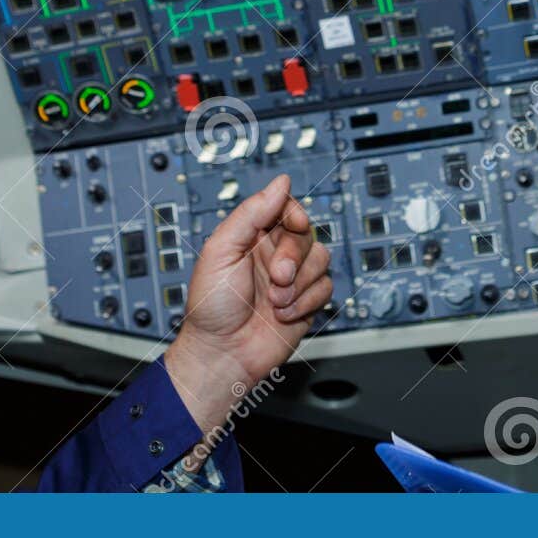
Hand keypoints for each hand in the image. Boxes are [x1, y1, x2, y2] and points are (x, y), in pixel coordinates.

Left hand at [163, 175, 331, 435]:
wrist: (222, 354)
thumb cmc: (212, 306)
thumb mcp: (221, 250)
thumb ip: (251, 213)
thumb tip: (281, 183)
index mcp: (252, 236)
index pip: (285, 209)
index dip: (294, 213)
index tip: (294, 223)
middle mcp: (274, 254)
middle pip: (306, 234)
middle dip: (295, 256)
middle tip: (277, 276)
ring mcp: (292, 279)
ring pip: (321, 259)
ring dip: (300, 282)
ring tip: (275, 300)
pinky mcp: (306, 302)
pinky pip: (325, 288)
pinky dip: (306, 302)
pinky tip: (283, 314)